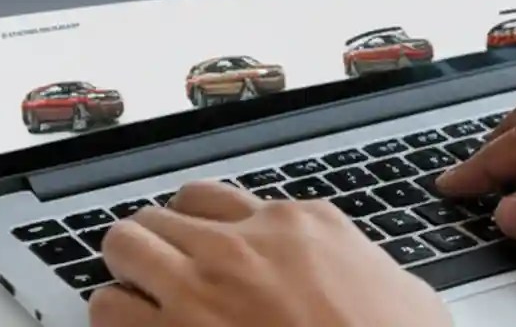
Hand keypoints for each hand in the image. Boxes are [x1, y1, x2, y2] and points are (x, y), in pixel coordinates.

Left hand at [91, 181, 451, 326]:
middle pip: (165, 213)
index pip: (221, 200)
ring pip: (125, 242)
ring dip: (128, 269)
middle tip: (161, 269)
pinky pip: (110, 308)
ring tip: (135, 293)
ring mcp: (204, 286)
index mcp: (303, 226)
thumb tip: (363, 279)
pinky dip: (115, 316)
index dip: (203, 226)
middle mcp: (246, 243)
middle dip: (157, 240)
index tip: (202, 245)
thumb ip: (361, 268)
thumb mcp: (404, 294)